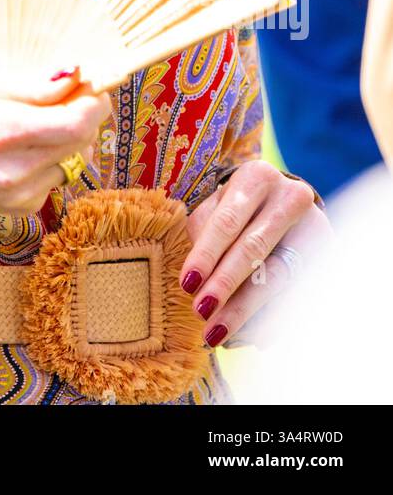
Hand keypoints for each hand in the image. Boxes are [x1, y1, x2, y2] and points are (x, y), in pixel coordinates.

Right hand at [0, 66, 112, 218]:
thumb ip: (32, 87)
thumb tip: (75, 74)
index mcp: (4, 132)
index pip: (77, 124)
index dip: (94, 103)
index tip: (92, 87)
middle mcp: (16, 170)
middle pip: (82, 142)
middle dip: (84, 116)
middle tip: (69, 98)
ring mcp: (21, 195)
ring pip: (73, 161)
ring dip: (69, 140)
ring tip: (39, 125)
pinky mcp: (23, 209)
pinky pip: (56, 178)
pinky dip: (52, 161)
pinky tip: (24, 151)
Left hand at [179, 160, 333, 346]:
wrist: (290, 201)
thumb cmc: (241, 206)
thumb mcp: (220, 205)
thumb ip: (205, 233)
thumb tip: (196, 281)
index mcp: (257, 178)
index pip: (227, 221)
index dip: (206, 254)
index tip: (187, 284)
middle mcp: (290, 197)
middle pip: (254, 248)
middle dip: (225, 284)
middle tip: (201, 313)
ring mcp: (314, 226)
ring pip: (278, 275)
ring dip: (245, 309)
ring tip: (218, 333)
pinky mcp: (329, 254)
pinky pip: (299, 292)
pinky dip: (275, 318)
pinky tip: (257, 338)